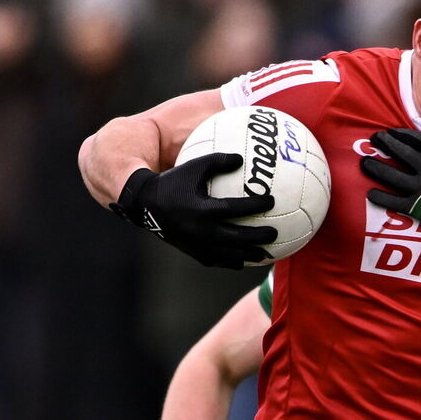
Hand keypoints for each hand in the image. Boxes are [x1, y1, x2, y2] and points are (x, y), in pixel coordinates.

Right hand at [110, 153, 277, 268]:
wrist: (146, 206)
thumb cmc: (173, 182)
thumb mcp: (193, 166)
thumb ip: (218, 161)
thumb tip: (242, 158)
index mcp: (202, 210)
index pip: (236, 209)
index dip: (256, 205)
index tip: (272, 201)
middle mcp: (201, 231)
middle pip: (239, 238)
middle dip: (259, 236)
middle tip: (275, 233)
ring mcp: (198, 246)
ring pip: (231, 255)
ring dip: (250, 254)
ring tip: (266, 252)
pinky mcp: (195, 254)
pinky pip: (220, 261)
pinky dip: (235, 261)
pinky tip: (246, 258)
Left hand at [359, 128, 420, 243]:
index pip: (414, 139)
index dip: (399, 134)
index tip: (389, 133)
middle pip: (400, 152)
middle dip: (384, 144)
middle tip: (373, 140)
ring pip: (391, 176)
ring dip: (376, 168)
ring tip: (364, 163)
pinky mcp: (417, 206)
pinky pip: (393, 201)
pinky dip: (380, 197)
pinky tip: (371, 193)